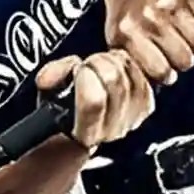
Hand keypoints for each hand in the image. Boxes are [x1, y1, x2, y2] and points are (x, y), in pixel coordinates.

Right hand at [35, 51, 154, 149]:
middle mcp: (110, 130)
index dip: (84, 74)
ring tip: (102, 66)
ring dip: (115, 62)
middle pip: (114, 81)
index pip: (93, 101)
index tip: (77, 69)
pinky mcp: (146, 108)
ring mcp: (131, 120)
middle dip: (98, 63)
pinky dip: (130, 65)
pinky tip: (117, 68)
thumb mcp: (48, 95)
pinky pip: (145, 77)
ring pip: (131, 75)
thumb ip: (49, 80)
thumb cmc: (65, 112)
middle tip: (89, 65)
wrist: (83, 127)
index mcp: (83, 132)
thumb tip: (48, 78)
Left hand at [103, 0, 193, 85]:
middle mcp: (148, 17)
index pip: (162, 72)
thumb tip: (148, 92)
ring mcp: (169, 1)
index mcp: (127, 33)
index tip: (166, 71)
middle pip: (185, 60)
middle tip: (177, 53)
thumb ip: (133, 65)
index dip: (167, 75)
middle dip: (184, 62)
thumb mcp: (118, 40)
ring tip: (186, 40)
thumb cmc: (128, 12)